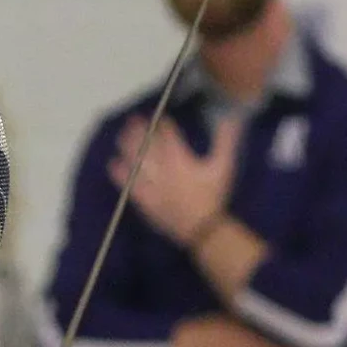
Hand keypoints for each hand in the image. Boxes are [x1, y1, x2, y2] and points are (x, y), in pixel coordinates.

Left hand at [109, 114, 240, 244]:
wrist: (202, 229)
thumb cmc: (214, 197)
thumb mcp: (223, 167)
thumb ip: (226, 142)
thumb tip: (232, 118)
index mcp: (181, 160)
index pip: (169, 137)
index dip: (163, 125)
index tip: (160, 117)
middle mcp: (163, 170)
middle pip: (148, 146)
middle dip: (140, 131)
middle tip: (134, 120)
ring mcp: (152, 186)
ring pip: (137, 162)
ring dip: (128, 147)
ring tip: (121, 135)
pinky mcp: (145, 200)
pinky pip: (130, 185)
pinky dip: (120, 174)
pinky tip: (113, 164)